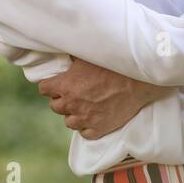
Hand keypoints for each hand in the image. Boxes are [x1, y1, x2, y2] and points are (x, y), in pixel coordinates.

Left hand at [37, 60, 172, 139]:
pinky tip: (94, 117)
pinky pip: (84, 133)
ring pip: (69, 121)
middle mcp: (72, 104)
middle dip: (62, 99)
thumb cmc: (115, 65)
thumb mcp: (89, 55)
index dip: (51, 85)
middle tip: (74, 93)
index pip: (44, 89)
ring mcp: (85, 119)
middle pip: (55, 106)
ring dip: (74, 114)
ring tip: (85, 105)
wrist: (139, 81)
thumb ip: (73, 58)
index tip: (59, 83)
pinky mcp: (98, 129)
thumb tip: (64, 49)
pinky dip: (87, 126)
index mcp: (66, 85)